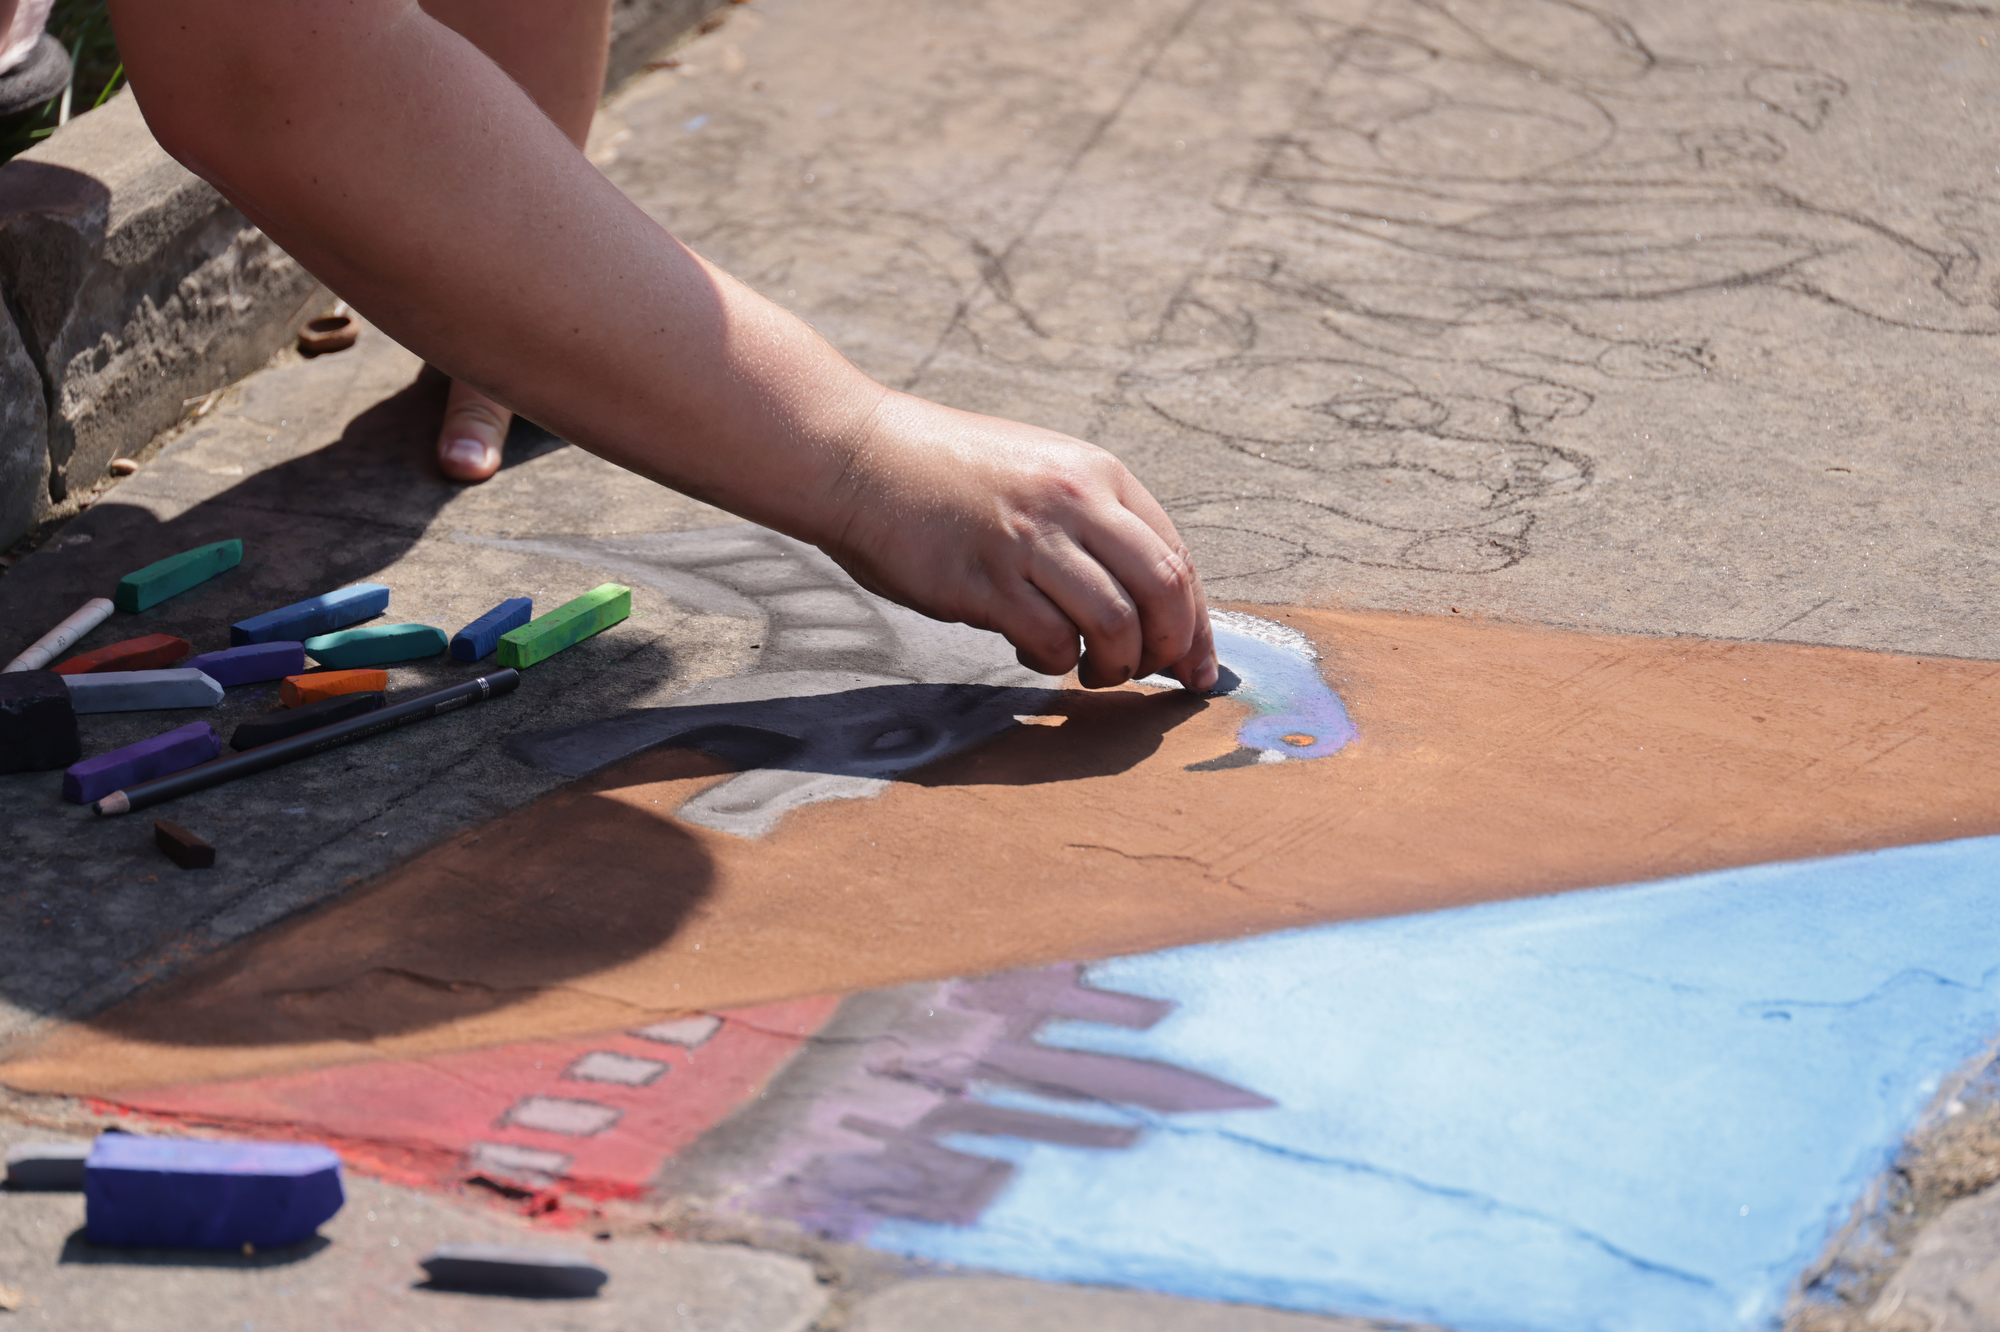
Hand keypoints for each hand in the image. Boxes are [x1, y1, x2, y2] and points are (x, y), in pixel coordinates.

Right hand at [817, 391, 1217, 691]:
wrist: (857, 457)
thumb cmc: (946, 475)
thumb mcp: (1038, 473)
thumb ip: (1091, 523)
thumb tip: (1143, 601)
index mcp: (1097, 474)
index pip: (1176, 557)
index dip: (1196, 623)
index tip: (1197, 667)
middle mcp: (1073, 501)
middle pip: (1163, 591)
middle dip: (1171, 649)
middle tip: (1153, 676)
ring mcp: (1029, 540)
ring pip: (1115, 623)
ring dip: (1115, 665)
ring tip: (1091, 671)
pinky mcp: (984, 580)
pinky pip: (1050, 640)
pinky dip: (1053, 661)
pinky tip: (1030, 650)